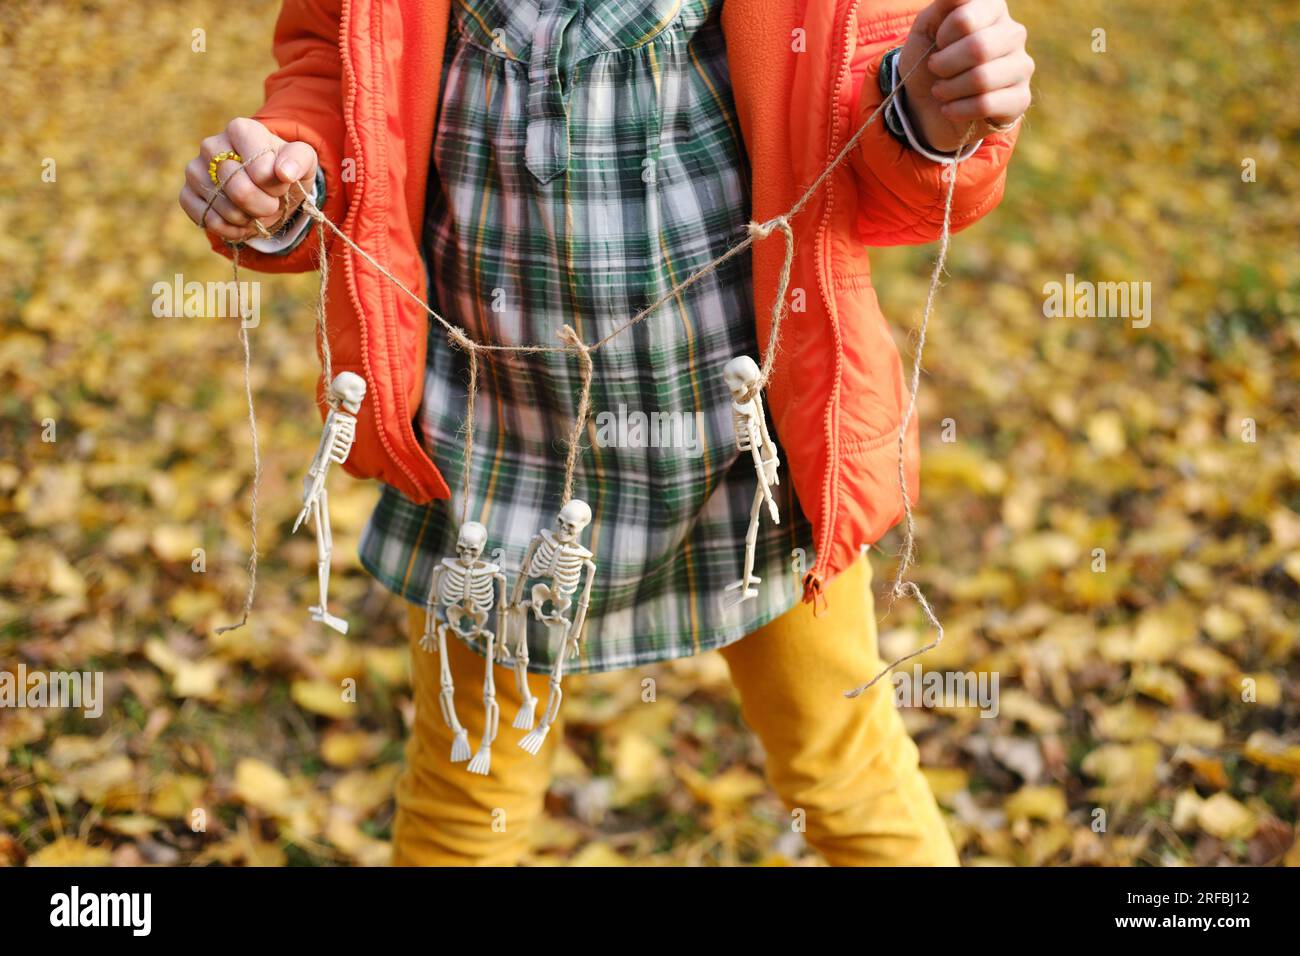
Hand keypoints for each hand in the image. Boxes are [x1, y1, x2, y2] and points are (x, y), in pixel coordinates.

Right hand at [179, 117, 317, 241]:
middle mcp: (211, 146)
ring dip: (249, 219)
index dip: (276, 187)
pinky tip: (240, 221)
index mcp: (240, 130)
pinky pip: (208, 221)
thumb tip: (284, 173)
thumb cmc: (283, 170)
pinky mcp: (186, 194)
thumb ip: (299, 160)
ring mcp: (194, 170)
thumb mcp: (302, 162)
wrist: (265, 188)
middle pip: (240, 191)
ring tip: (254, 210)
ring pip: (225, 209)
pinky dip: (232, 230)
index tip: (281, 183)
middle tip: (269, 202)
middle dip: (264, 206)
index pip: (261, 171)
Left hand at [898, 0, 1032, 152]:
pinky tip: (950, 109)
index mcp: (993, 9)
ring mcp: (1021, 66)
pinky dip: (957, 110)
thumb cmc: (929, 60)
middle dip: (944, 65)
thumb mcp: (927, 27)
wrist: (926, 104)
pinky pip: (987, 105)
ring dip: (949, 90)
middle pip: (978, 48)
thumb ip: (945, 4)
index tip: (939, 43)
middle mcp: (1014, 33)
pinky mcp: (1020, 99)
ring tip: (940, 91)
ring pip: (982, 79)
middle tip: (935, 70)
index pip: (966, 18)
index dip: (943, 35)